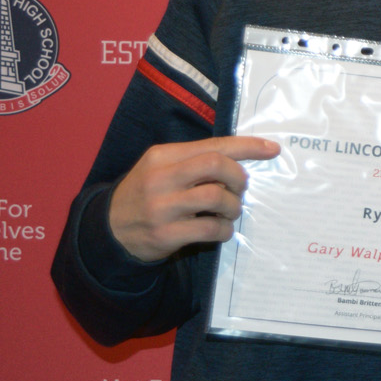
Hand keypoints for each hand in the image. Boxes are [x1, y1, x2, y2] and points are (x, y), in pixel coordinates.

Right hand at [108, 136, 278, 262]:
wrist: (108, 230)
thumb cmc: (145, 194)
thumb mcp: (161, 169)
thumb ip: (194, 161)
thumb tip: (240, 160)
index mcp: (162, 156)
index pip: (213, 145)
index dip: (247, 146)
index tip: (272, 149)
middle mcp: (160, 178)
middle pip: (216, 165)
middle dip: (239, 177)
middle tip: (241, 188)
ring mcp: (161, 207)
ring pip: (216, 197)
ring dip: (234, 205)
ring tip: (230, 210)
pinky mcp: (165, 235)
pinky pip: (209, 228)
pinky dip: (224, 229)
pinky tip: (222, 229)